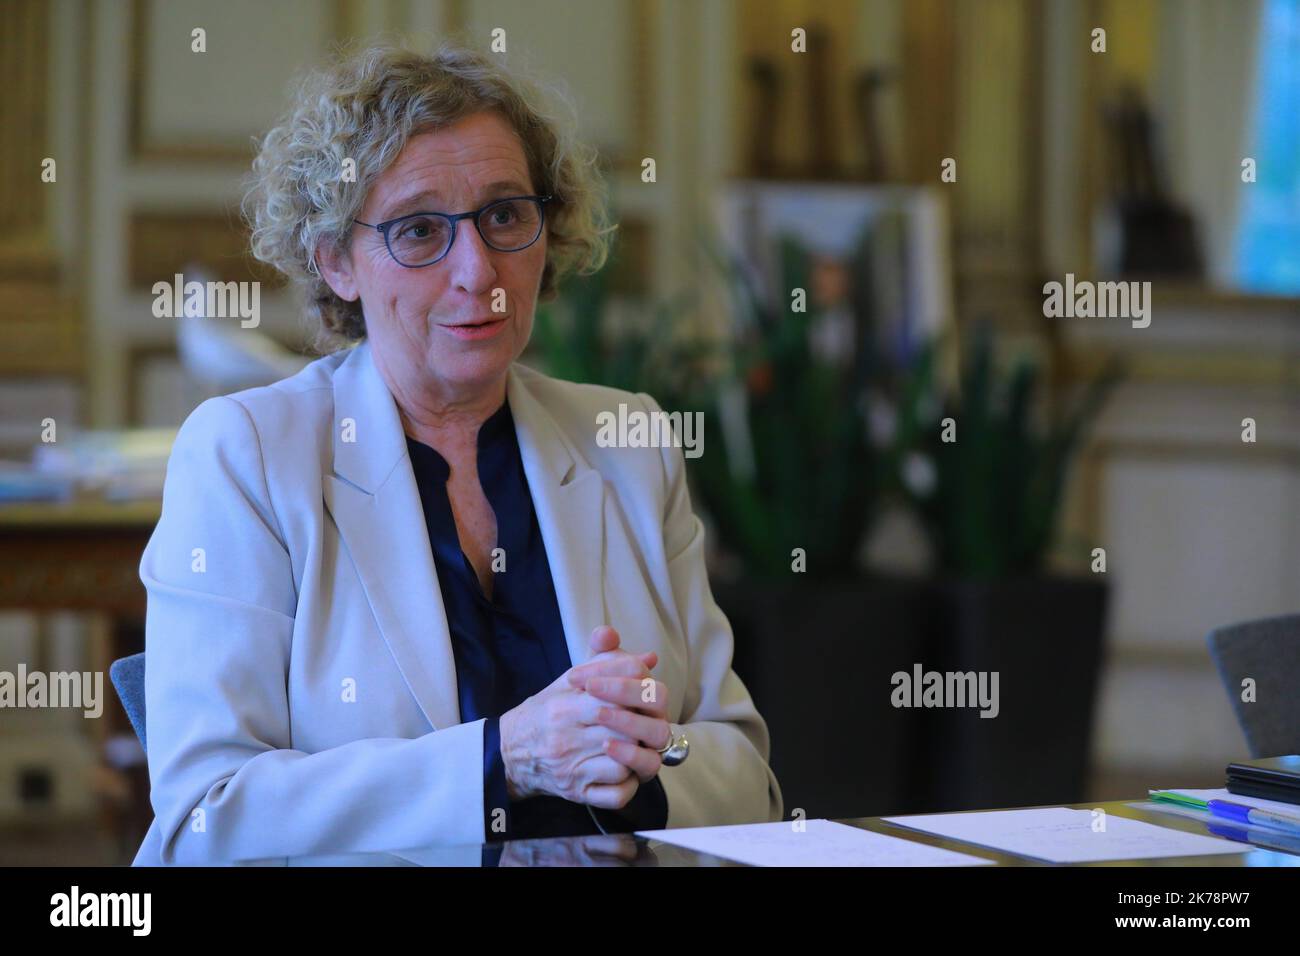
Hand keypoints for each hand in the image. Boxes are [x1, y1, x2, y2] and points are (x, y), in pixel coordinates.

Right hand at [498, 626, 658, 808]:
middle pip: (622, 733)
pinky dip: (629, 785)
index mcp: (564, 708)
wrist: (509, 752)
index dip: (634, 697)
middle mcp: (566, 741)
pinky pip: (615, 796)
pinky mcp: (578, 794)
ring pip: (622, 766)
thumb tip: (649, 657)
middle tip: (642, 719)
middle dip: (639, 725)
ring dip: (637, 755)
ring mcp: (573, 771)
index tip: (638, 695)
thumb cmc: (546, 713)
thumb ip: (607, 664)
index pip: (612, 700)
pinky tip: (627, 769)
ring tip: (635, 743)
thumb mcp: (568, 680)